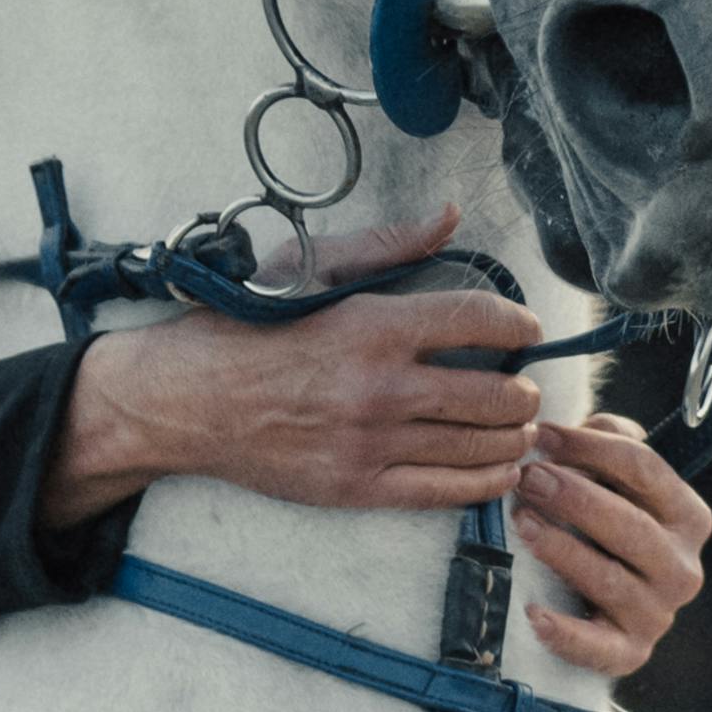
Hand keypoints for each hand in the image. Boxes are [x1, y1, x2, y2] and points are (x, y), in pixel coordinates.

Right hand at [52, 222, 542, 531]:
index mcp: (373, 325)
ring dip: (515, 438)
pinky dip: (487, 482)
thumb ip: (388, 247)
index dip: (519, 325)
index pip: (480, 321)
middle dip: (524, 391)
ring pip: (481, 447)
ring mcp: (372, 443)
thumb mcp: (309, 268)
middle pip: (496, 394)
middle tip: (524, 388)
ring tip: (519, 428)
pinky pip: (447, 492)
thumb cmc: (244, 329)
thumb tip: (451, 218)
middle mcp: (380, 387)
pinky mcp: (358, 487)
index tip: (527, 331)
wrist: (184, 401)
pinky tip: (501, 471)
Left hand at [500, 407, 711, 679]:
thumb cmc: (610, 530)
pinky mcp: (630, 653)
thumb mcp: (621, 484)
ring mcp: (658, 615)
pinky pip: (598, 647)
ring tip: (520, 523)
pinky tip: (531, 613)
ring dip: (561, 549)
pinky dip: (564, 633)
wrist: (613, 609)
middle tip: (527, 478)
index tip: (540, 434)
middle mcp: (682, 568)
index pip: (643, 469)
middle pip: (628, 524)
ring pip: (609, 579)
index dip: (590, 446)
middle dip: (574, 497)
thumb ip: (610, 446)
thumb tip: (577, 426)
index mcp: (689, 517)